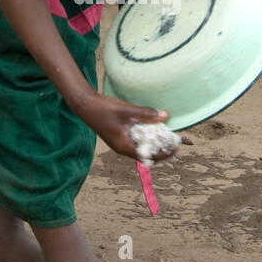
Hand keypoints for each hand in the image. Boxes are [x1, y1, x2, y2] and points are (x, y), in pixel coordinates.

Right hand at [72, 94, 192, 161]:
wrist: (84, 105)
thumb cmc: (103, 109)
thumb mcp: (126, 110)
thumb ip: (146, 114)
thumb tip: (165, 116)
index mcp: (124, 147)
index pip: (148, 157)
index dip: (164, 153)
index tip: (176, 147)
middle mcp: (123, 148)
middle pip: (147, 154)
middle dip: (163, 149)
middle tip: (177, 142)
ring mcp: (121, 142)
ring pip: (142, 146)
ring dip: (155, 143)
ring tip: (169, 137)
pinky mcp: (119, 135)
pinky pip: (137, 139)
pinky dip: (147, 136)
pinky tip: (155, 128)